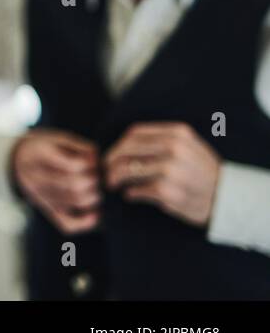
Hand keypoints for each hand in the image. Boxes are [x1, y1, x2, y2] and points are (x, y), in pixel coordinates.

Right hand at [10, 128, 101, 234]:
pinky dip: (85, 222)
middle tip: (96, 173)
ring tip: (95, 186)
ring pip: (75, 202)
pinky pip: (66, 223)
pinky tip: (96, 214)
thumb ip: (80, 147)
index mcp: (39, 154)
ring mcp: (40, 195)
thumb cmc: (44, 146)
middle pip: (75, 185)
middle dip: (94, 180)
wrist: (18, 159)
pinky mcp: (46, 209)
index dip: (90, 163)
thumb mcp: (58, 137)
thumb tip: (98, 161)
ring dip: (94, 195)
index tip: (93, 159)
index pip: (73, 165)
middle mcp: (36, 177)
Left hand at [103, 122, 221, 226]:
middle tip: (105, 170)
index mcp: (178, 134)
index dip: (119, 144)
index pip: (135, 133)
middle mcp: (174, 149)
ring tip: (113, 184)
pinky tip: (129, 195)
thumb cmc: (202, 173)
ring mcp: (171, 170)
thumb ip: (161, 140)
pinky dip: (129, 193)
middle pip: (127, 150)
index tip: (112, 154)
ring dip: (115, 178)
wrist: (228, 199)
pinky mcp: (168, 192)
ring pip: (128, 169)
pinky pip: (136, 190)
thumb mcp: (189, 147)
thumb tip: (124, 143)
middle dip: (111, 161)